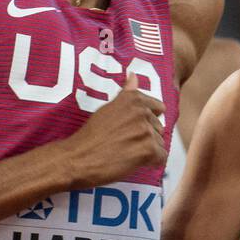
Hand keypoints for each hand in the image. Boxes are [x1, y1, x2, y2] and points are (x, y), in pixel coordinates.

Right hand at [62, 73, 165, 187]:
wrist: (79, 158)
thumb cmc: (89, 137)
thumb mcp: (107, 108)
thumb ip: (126, 94)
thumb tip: (134, 77)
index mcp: (133, 99)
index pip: (157, 107)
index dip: (148, 121)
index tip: (137, 128)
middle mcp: (141, 111)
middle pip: (158, 127)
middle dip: (147, 137)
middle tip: (127, 144)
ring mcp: (146, 130)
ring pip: (160, 143)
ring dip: (148, 151)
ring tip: (128, 154)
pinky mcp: (148, 149)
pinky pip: (161, 157)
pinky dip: (151, 162)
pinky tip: (135, 162)